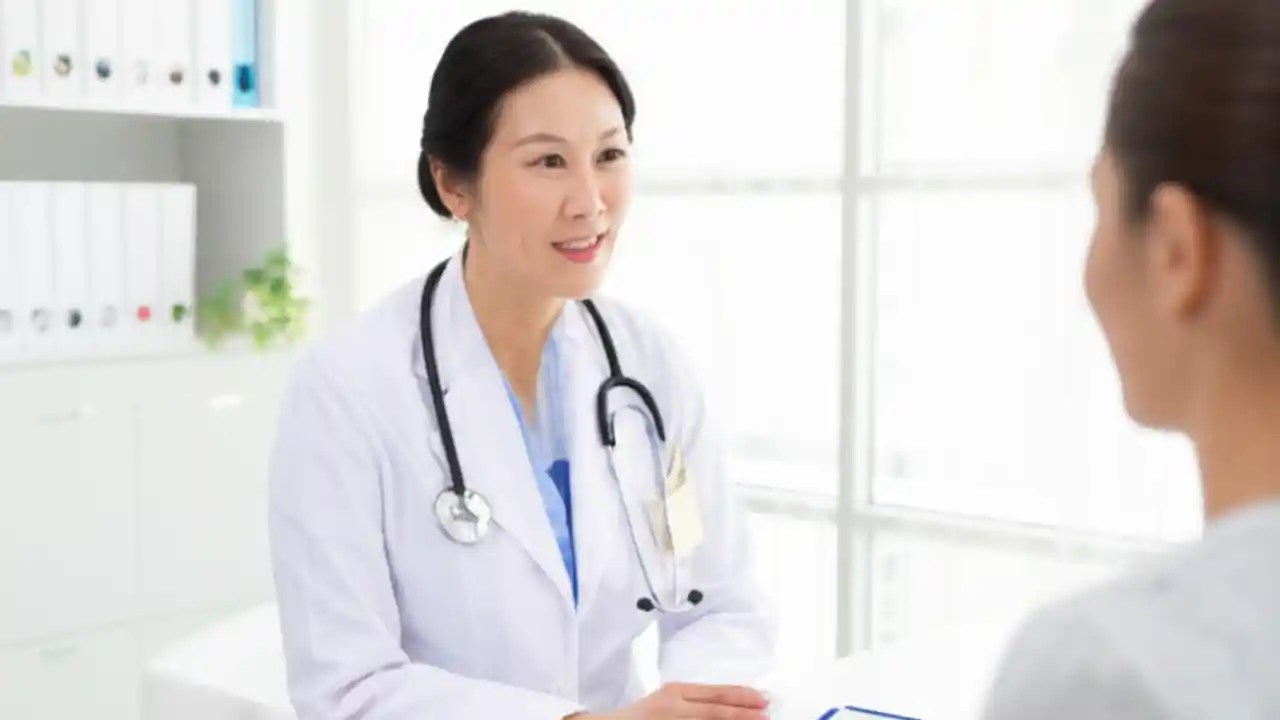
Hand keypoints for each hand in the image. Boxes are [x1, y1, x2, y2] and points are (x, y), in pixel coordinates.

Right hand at [568, 683, 769, 718]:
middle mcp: (673, 706)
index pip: (715, 694)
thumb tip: (727, 706)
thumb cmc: (637, 718)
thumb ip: (693, 703)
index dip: (742, 697)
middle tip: (767, 715)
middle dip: (744, 714)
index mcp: (675, 692)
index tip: (763, 700)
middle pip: (716, 711)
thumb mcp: (666, 703)